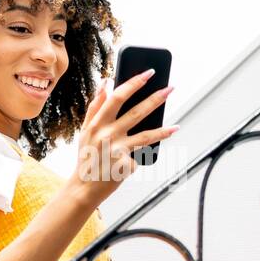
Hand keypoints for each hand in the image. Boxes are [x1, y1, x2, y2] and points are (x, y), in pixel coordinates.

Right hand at [68, 69, 178, 208]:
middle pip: (136, 112)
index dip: (134, 83)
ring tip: (175, 127)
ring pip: (146, 136)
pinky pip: (140, 157)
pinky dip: (142, 157)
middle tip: (171, 88)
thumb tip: (106, 83)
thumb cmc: (86, 157)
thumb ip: (95, 107)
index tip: (149, 73)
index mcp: (96, 123)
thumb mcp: (85, 131)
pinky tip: (139, 159)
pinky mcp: (125, 164)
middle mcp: (107, 134)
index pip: (117, 96)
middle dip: (155, 98)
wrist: (84, 187)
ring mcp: (117, 150)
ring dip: (163, 130)